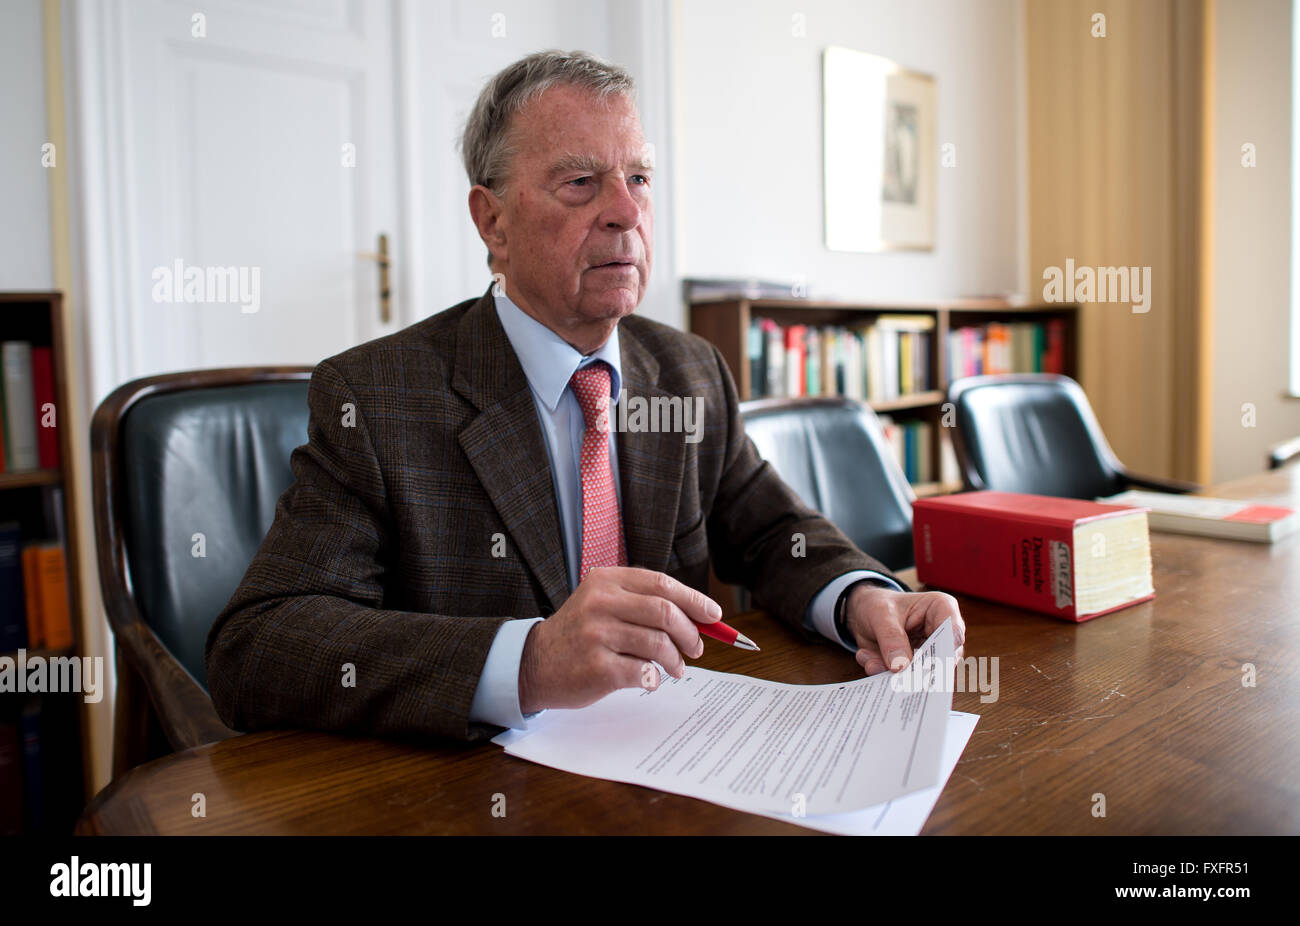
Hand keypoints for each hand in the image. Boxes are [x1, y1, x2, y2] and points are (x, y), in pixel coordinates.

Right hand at [517, 567, 721, 712]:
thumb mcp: (602, 603)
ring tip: (676, 669)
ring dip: (676, 661)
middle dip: (691, 633)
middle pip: (665, 612)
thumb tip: (697, 618)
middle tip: (697, 648)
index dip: (694, 600)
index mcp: (606, 581)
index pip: (661, 584)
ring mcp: (597, 635)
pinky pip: (643, 671)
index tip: (713, 615)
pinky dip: (655, 678)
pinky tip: (651, 680)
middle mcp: (600, 603)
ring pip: (659, 645)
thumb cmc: (579, 634)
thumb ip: (642, 603)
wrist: (535, 662)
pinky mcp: (597, 667)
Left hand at [843, 584, 965, 674]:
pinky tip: (870, 662)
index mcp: (941, 608)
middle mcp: (941, 634)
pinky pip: (905, 680)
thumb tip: (900, 666)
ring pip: (924, 674)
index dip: (946, 651)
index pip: (953, 632)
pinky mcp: (914, 668)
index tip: (931, 666)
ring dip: (897, 675)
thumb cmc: (878, 605)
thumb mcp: (880, 614)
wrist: (862, 614)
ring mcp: (929, 654)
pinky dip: (885, 675)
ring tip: (874, 665)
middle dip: (920, 671)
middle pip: (944, 659)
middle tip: (900, 676)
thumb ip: (890, 637)